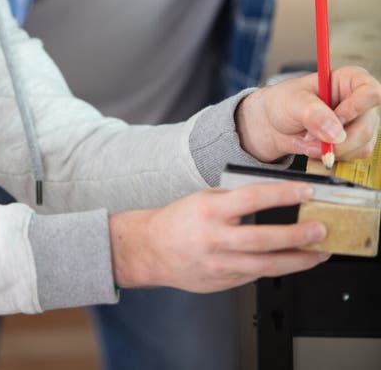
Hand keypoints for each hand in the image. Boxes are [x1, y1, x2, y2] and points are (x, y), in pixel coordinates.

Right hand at [109, 182, 328, 291]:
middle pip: (264, 239)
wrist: (153, 250)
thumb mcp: (204, 198)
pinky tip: (292, 261)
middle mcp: (215, 239)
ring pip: (267, 265)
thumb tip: (271, 197)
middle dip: (298, 236)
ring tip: (318, 252)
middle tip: (320, 230)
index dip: (282, 195)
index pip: (252, 199)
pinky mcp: (224, 282)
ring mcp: (220, 264)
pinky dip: (277, 267)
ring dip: (298, 260)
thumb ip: (235, 200)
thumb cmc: (180, 220)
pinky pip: (257, 275)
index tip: (306, 192)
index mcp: (210, 210)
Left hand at [236, 65, 380, 163]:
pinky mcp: (354, 144)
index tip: (337, 119)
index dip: (357, 107)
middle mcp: (360, 103)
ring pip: (361, 147)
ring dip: (330, 150)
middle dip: (336, 139)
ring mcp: (359, 125)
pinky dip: (330, 157)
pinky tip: (314, 149)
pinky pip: (352, 158)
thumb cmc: (284, 102)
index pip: (371, 92)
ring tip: (306, 141)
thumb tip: (335, 132)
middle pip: (366, 127)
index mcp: (349, 80)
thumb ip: (312, 113)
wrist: (274, 125)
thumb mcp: (292, 101)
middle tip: (309, 137)